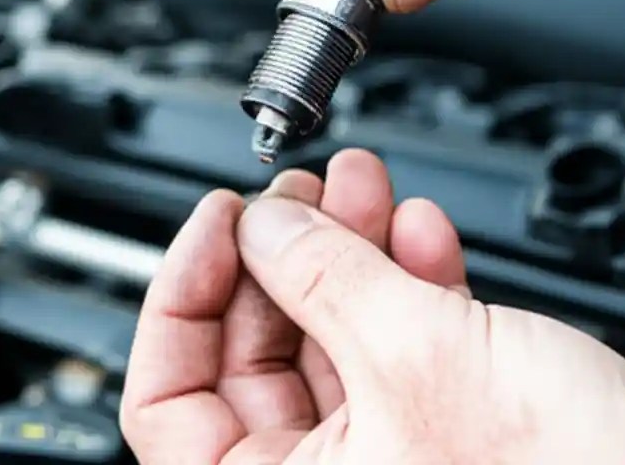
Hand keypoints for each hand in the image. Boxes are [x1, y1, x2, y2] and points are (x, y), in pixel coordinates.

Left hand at [120, 149, 624, 462]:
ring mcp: (395, 452)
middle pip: (254, 356)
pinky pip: (401, 342)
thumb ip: (320, 277)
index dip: (179, 299)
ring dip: (344, 252)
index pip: (167, 401)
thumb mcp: (410, 354)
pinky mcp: (457, 421)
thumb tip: (262, 225)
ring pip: (333, 338)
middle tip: (292, 195)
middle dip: (279, 257)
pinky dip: (403, 280)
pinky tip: (414, 229)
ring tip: (353, 186)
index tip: (214, 225)